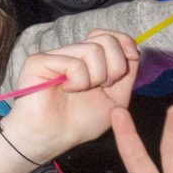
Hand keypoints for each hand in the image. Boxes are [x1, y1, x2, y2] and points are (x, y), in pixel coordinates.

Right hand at [0, 33, 139, 165]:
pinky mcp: (39, 61)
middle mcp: (71, 53)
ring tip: (80, 90)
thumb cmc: (80, 122)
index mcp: (88, 60)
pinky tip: (66, 90)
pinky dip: (78, 81)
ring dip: (96, 77)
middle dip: (115, 67)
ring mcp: (55, 55)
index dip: (125, 44)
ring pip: (92, 50)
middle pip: (105, 39)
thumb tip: (133, 50)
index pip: (110, 35)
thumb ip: (125, 74)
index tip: (129, 61)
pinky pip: (74, 63)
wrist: (54, 137)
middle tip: (101, 86)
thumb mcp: (115, 98)